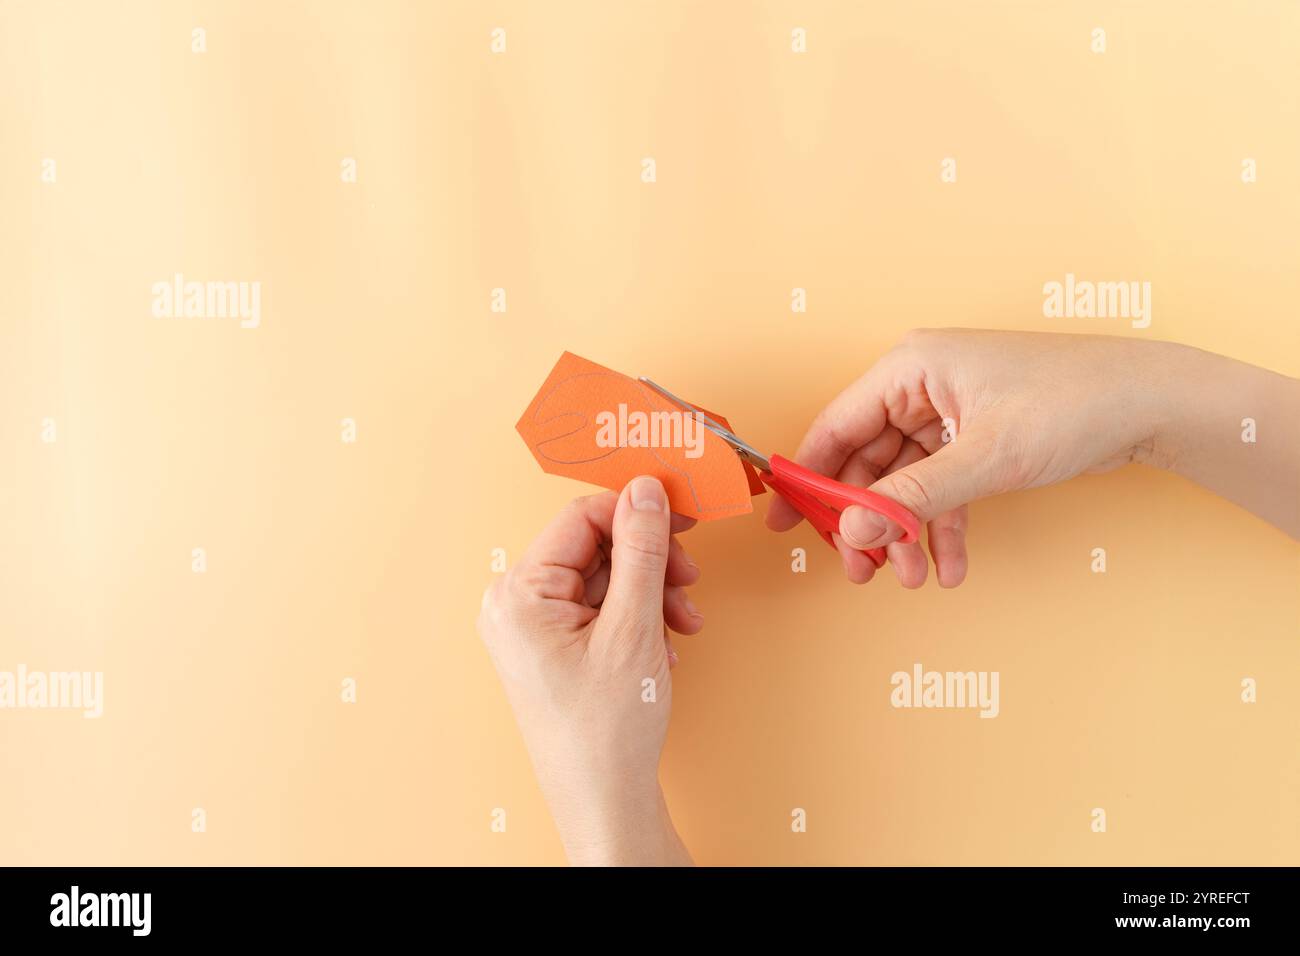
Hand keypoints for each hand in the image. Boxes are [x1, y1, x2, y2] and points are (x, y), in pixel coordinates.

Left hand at [478, 476, 699, 864]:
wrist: (603, 803)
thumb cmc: (605, 732)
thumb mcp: (633, 629)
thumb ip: (641, 553)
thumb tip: (647, 492)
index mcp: (518, 594)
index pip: (581, 518)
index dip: (637, 514)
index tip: (682, 518)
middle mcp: (515, 605)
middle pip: (595, 548)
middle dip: (650, 564)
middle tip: (689, 580)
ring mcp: (532, 628)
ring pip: (604, 580)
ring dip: (652, 594)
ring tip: (682, 624)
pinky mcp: (552, 647)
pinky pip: (600, 609)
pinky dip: (638, 619)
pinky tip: (662, 647)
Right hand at [768, 329, 1299, 585]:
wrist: (1150, 402)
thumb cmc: (1072, 403)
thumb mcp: (984, 456)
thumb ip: (911, 497)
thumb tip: (852, 528)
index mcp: (909, 368)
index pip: (836, 426)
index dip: (806, 477)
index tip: (784, 523)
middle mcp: (921, 386)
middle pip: (865, 461)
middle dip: (866, 521)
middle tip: (861, 569)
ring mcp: (948, 414)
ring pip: (904, 483)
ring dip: (906, 533)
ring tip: (910, 577)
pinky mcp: (975, 439)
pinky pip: (941, 490)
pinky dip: (942, 528)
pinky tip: (949, 566)